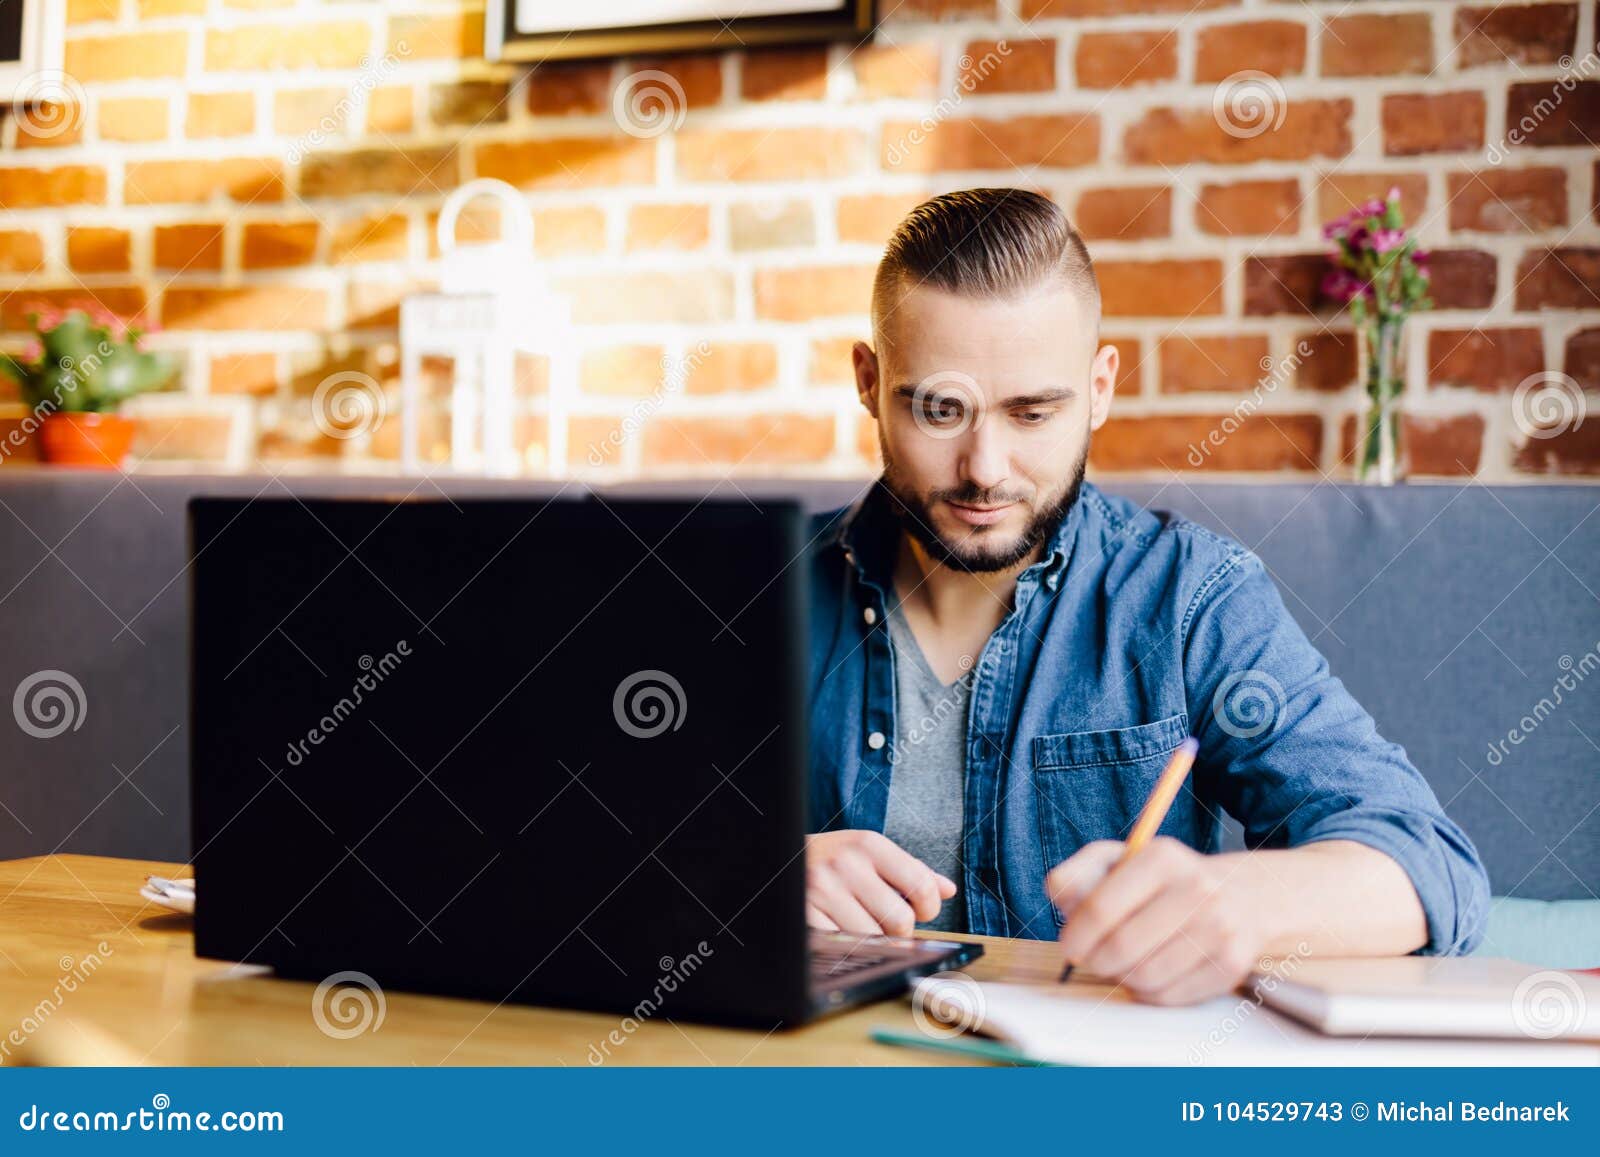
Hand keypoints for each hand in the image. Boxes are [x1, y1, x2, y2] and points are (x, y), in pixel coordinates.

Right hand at [805, 830, 956, 936]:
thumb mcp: (870, 853)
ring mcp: (822, 890)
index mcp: (869, 844)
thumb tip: (947, 890)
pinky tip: (842, 930)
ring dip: (875, 941)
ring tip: (863, 925)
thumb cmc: (834, 859)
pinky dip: (848, 946)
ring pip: (873, 939)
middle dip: (901, 931)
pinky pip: (844, 946)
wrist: (781, 858)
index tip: (921, 912)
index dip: (928, 908)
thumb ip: (911, 869)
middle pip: (900, 920)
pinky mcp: (805, 914)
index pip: (920, 885)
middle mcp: (846, 864)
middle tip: (889, 924)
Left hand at [1046, 837, 1263, 1004]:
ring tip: (1124, 963)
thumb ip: (1077, 876)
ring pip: (1145, 977)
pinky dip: (1149, 992)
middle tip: (1093, 959)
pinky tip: (1151, 973)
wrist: (1240, 895)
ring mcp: (1219, 928)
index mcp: (1162, 858)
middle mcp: (1197, 890)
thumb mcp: (1117, 860)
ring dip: (1122, 977)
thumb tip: (1063, 903)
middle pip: (1121, 948)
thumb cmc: (1162, 881)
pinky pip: (1170, 996)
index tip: (1070, 946)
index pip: (1099, 909)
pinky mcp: (1231, 964)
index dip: (1075, 936)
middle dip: (1096, 961)